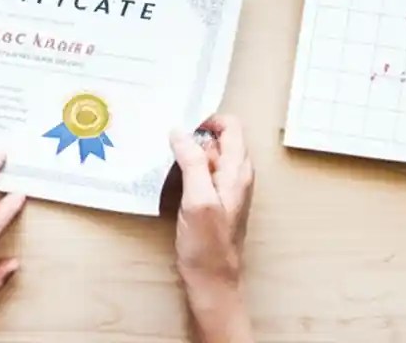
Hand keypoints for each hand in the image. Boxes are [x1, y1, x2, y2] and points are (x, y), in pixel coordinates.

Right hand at [169, 115, 254, 342]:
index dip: (208, 122)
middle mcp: (236, 176)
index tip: (183, 130)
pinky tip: (174, 183)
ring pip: (209, 157)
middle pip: (220, 139)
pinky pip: (204, 174)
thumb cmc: (207, 246)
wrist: (213, 282)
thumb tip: (180, 132)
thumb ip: (192, 163)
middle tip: (170, 149)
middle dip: (195, 138)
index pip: (232, 127)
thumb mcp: (197, 200)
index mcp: (237, 171)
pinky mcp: (215, 201)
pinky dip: (189, 171)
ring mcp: (227, 189)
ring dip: (189, 155)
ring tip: (168, 166)